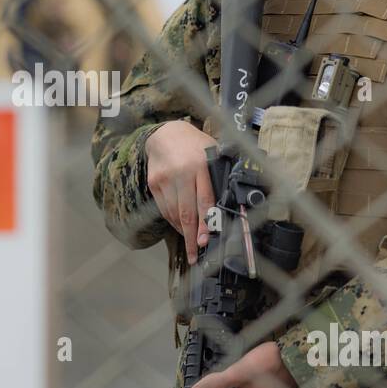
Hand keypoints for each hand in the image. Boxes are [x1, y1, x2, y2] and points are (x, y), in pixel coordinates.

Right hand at [146, 121, 216, 263]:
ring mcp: (165, 179)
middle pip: (187, 212)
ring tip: (190, 243)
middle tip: (195, 254)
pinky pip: (164, 209)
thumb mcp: (213, 153)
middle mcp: (182, 172)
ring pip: (174, 213)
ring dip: (183, 231)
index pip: (204, 200)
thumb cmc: (195, 145)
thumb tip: (232, 203)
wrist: (165, 133)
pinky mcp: (154, 183)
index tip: (206, 240)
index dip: (205, 223)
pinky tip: (180, 227)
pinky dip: (173, 221)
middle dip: (192, 237)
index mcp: (201, 165)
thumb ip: (220, 175)